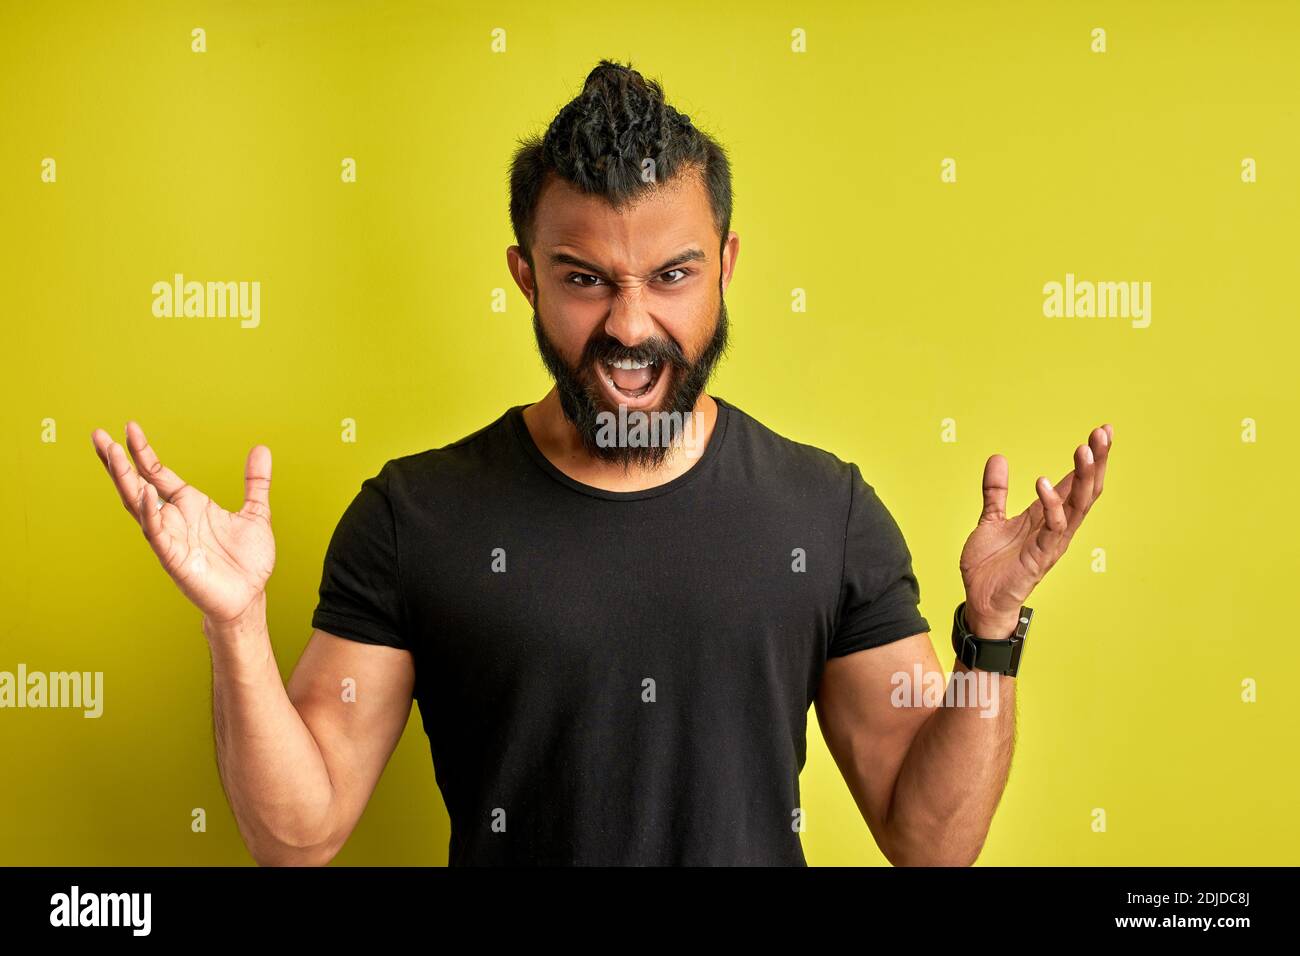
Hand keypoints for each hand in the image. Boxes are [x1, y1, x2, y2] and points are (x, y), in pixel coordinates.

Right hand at [91, 421, 274, 626]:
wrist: (250, 597)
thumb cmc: (247, 561)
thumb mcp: (256, 513)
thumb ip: (256, 482)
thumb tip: (261, 448)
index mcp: (190, 505)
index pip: (157, 472)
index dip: (143, 451)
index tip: (130, 427)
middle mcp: (174, 518)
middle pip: (137, 484)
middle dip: (118, 461)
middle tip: (99, 435)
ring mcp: (170, 537)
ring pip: (138, 505)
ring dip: (125, 480)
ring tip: (113, 454)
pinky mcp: (173, 558)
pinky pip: (156, 532)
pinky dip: (149, 513)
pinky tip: (144, 493)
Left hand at [959, 423, 1112, 635]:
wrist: (980, 600)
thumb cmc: (991, 566)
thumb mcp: (990, 520)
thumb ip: (995, 491)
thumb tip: (998, 458)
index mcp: (1045, 515)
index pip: (1074, 482)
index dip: (1089, 457)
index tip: (1102, 431)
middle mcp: (1055, 527)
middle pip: (1085, 489)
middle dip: (1096, 461)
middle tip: (1104, 433)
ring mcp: (1051, 542)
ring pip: (1077, 506)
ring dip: (1083, 478)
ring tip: (1085, 450)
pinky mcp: (1040, 557)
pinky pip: (1053, 528)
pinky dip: (1052, 505)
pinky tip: (1043, 483)